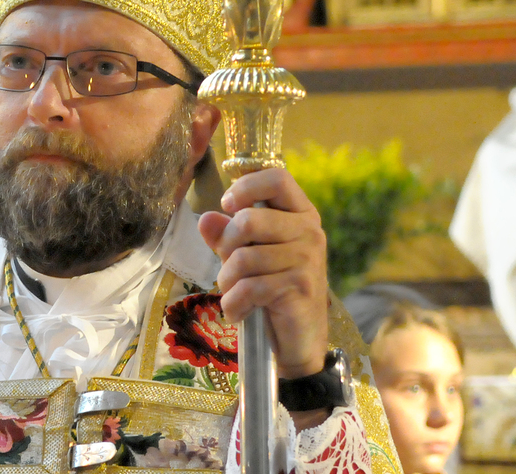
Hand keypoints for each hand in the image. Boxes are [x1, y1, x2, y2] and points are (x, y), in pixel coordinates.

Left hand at [198, 167, 328, 380]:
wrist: (300, 338)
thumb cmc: (273, 289)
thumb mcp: (247, 256)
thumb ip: (226, 235)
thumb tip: (205, 219)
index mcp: (300, 213)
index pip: (277, 178)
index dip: (246, 187)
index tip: (228, 205)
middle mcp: (309, 231)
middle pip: (249, 220)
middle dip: (226, 247)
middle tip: (229, 267)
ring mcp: (308, 259)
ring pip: (244, 258)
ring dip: (228, 281)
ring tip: (234, 293)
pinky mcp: (300, 287)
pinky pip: (250, 287)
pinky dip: (234, 304)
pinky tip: (238, 312)